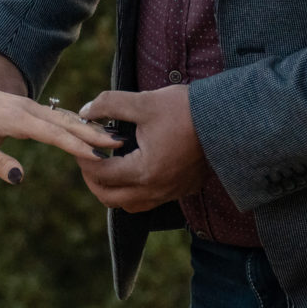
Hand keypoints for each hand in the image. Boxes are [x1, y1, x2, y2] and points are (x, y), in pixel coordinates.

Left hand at [0, 73, 120, 183]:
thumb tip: (19, 178)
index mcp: (15, 119)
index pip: (54, 135)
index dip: (78, 146)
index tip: (100, 155)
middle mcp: (24, 108)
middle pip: (65, 122)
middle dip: (92, 133)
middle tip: (119, 142)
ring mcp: (24, 105)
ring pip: (62, 117)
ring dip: (87, 127)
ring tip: (109, 137)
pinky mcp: (22, 105)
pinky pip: (54, 115)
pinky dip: (73, 122)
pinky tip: (84, 128)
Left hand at [76, 86, 205, 211]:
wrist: (227, 119)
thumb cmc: (186, 110)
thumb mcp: (144, 102)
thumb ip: (109, 105)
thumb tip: (85, 112)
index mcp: (144, 171)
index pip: (100, 173)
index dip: (84, 158)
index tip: (78, 143)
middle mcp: (156, 190)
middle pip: (110, 198)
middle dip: (93, 179)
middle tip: (88, 157)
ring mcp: (171, 193)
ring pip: (129, 205)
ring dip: (113, 189)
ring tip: (108, 165)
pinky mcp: (182, 190)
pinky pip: (149, 201)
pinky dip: (133, 190)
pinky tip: (133, 169)